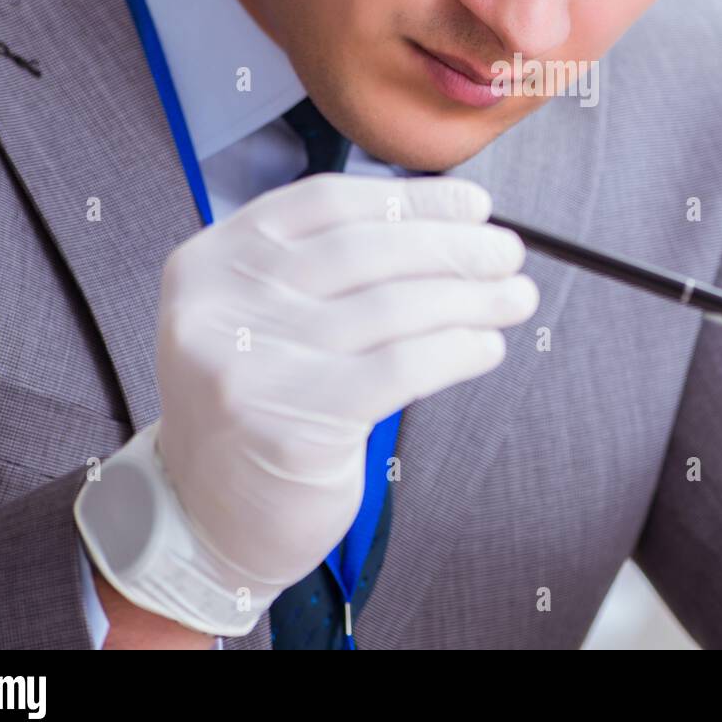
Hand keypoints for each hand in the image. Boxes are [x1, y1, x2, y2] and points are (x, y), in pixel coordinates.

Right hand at [76, 173, 537, 632]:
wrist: (205, 522)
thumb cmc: (262, 405)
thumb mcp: (264, 316)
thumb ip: (328, 266)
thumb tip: (451, 226)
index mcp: (213, 260)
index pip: (328, 203)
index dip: (411, 199)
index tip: (475, 204)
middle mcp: (221, 305)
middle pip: (366, 250)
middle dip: (453, 246)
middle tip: (508, 252)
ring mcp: (251, 366)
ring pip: (393, 307)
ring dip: (471, 298)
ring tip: (515, 297)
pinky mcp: (292, 426)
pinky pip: (402, 367)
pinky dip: (457, 350)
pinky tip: (486, 347)